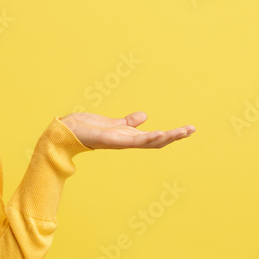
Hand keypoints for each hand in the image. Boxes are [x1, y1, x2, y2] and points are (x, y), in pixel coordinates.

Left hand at [58, 111, 194, 149]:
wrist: (66, 132)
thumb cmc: (87, 128)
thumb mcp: (113, 123)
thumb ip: (128, 122)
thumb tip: (145, 116)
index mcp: (129, 137)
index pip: (155, 138)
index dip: (172, 135)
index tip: (188, 129)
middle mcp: (126, 141)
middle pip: (157, 142)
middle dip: (175, 137)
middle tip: (192, 129)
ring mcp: (120, 142)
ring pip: (148, 142)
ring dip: (166, 137)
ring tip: (182, 132)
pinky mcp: (111, 140)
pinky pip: (133, 141)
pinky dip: (147, 138)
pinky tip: (159, 132)